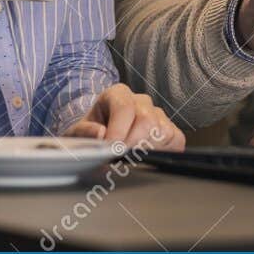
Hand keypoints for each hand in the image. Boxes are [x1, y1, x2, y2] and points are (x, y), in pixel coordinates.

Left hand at [65, 84, 184, 150]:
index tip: (112, 149)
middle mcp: (140, 101)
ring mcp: (157, 114)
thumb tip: (100, 133)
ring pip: (163, 130)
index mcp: (117, 94)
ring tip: (131, 159)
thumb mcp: (77, 132)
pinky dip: (165, 151)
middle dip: (133, 143)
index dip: (119, 131)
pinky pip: (176, 139)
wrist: (100, 137)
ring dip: (147, 150)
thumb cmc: (90, 133)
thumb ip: (83, 132)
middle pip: (146, 119)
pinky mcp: (169, 129)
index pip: (124, 108)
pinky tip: (148, 157)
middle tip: (121, 158)